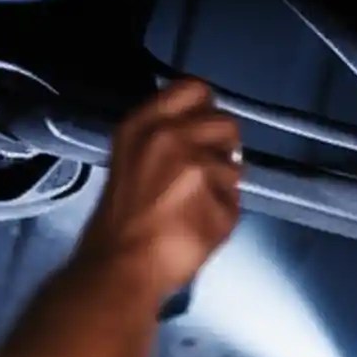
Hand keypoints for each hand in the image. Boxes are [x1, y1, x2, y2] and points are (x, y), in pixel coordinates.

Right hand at [77, 79, 241, 298]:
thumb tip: (203, 138)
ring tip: (193, 208)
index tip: (202, 129)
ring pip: (234, 165)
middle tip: (204, 174)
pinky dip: (222, 215)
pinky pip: (236, 201)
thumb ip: (163, 138)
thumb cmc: (120, 220)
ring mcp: (199, 168)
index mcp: (143, 124)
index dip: (205, 109)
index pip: (194, 88)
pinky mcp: (220, 201)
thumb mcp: (130, 159)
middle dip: (222, 147)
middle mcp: (172, 137)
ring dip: (222, 185)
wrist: (120, 268)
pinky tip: (197, 228)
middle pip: (226, 122)